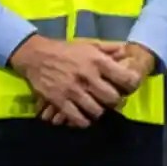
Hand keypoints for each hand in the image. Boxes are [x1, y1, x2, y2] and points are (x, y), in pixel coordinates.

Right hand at [37, 41, 155, 124]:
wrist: (35, 55)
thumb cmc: (65, 49)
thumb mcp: (88, 44)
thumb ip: (108, 48)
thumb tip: (126, 50)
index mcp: (97, 60)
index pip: (125, 78)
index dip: (131, 85)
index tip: (127, 88)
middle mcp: (87, 76)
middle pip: (112, 99)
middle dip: (115, 102)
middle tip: (111, 101)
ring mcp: (73, 90)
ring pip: (97, 111)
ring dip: (99, 112)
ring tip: (97, 108)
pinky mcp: (60, 101)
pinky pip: (78, 118)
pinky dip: (84, 121)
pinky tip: (84, 116)